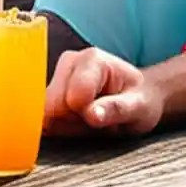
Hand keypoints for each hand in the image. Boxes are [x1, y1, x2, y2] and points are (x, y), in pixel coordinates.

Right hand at [43, 48, 163, 135]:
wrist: (137, 98)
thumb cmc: (140, 100)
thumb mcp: (138, 108)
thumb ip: (116, 109)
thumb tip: (91, 115)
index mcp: (92, 59)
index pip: (72, 98)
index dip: (86, 116)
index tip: (103, 115)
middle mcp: (70, 62)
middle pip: (54, 106)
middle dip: (73, 121)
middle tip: (97, 118)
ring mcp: (57, 75)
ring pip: (46, 114)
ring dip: (67, 125)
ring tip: (91, 118)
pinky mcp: (50, 91)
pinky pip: (45, 118)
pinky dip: (61, 126)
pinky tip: (78, 120)